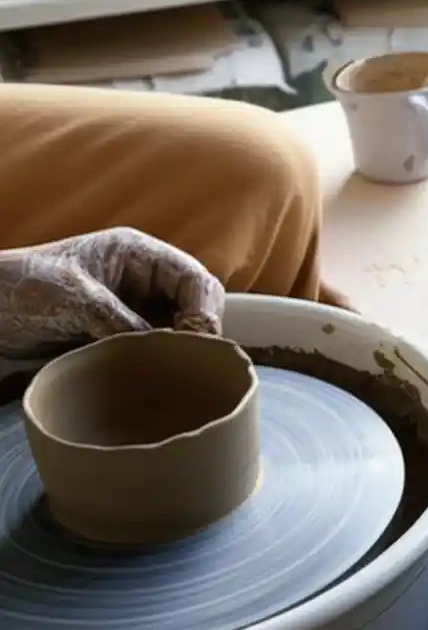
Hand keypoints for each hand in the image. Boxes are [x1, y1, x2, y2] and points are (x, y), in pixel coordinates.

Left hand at [0, 228, 224, 357]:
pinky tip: (156, 374)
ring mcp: (134, 306)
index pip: (195, 278)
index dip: (205, 309)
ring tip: (173, 369)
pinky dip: (162, 360)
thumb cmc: (20, 286)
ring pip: (180, 327)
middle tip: (189, 360)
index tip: (196, 340)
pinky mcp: (120, 332)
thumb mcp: (76, 300)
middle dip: (199, 330)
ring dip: (181, 347)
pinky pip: (156, 346)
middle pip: (197, 303)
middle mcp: (143, 279)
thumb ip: (123, 322)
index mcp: (138, 255)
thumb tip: (165, 349)